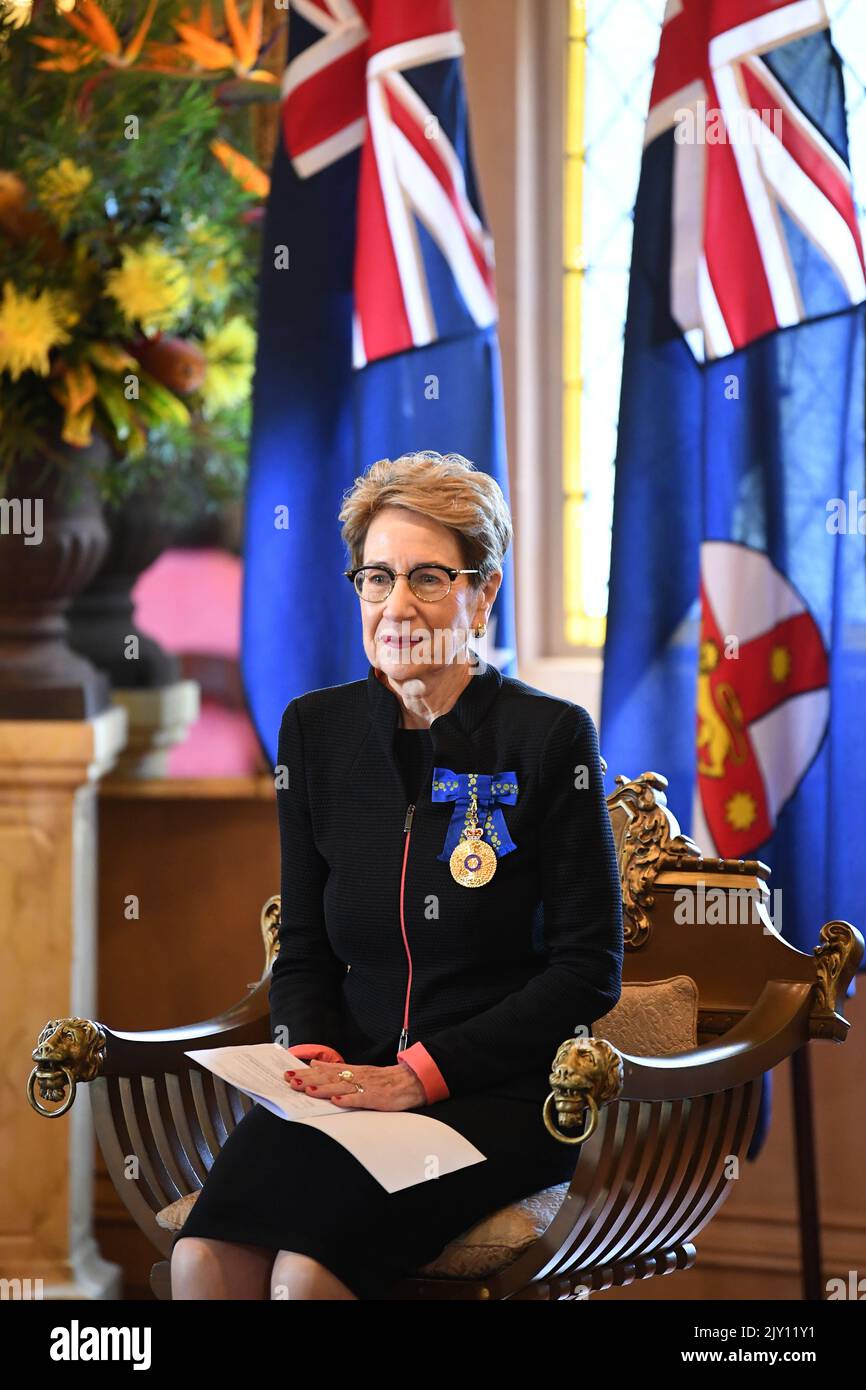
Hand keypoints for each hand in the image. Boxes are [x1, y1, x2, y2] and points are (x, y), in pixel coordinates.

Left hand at [283, 1060, 425, 1110]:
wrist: (412, 1081)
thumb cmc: (384, 1079)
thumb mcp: (359, 1070)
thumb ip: (337, 1068)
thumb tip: (315, 1064)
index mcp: (352, 1071)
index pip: (325, 1071)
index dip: (306, 1072)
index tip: (288, 1073)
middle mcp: (356, 1076)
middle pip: (328, 1078)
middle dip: (308, 1079)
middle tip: (290, 1081)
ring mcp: (366, 1087)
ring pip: (341, 1087)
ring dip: (323, 1088)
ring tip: (307, 1090)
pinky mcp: (376, 1098)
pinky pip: (361, 1099)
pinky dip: (348, 1100)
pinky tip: (336, 1101)